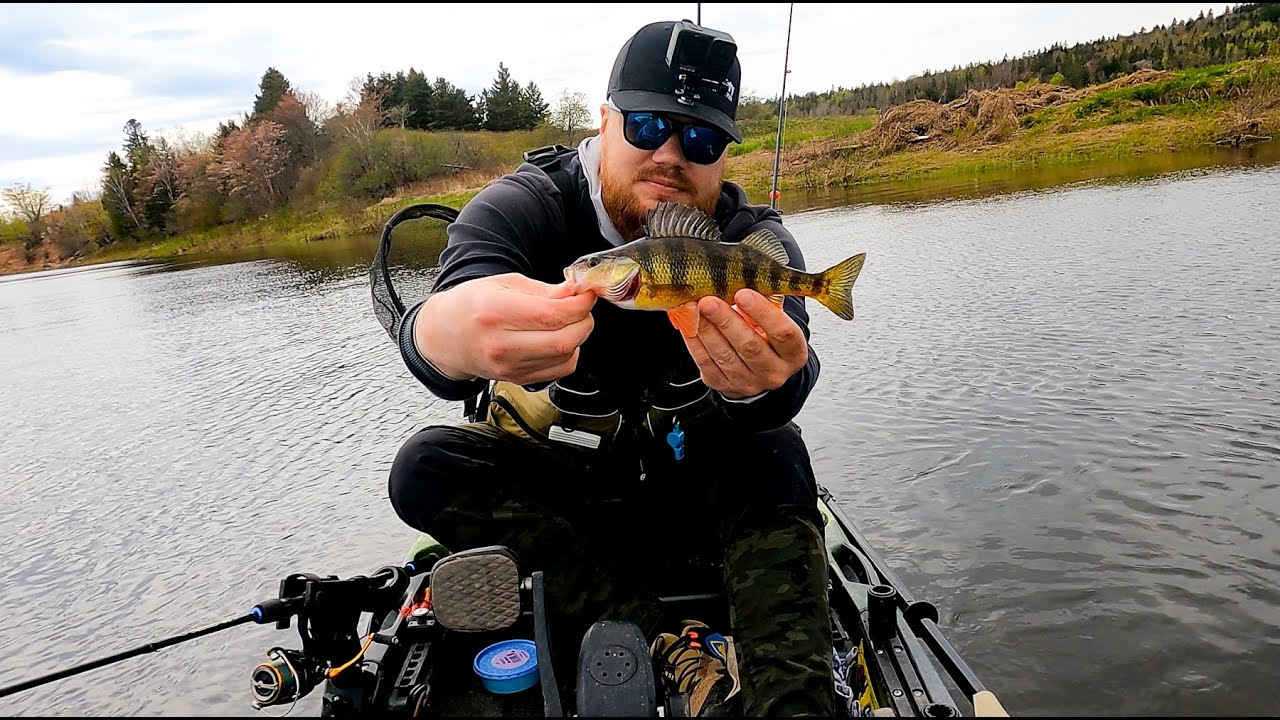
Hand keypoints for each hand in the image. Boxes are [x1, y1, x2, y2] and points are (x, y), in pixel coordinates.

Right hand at [415, 273, 596, 385]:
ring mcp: (510, 367)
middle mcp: (501, 344)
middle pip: (564, 340)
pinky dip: (569, 353)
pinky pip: (559, 370)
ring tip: (568, 321)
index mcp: (495, 312)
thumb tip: (576, 291)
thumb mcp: (504, 283)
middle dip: (584, 321)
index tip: (586, 293)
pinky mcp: (518, 379)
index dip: (579, 304)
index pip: (552, 315)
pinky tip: (558, 339)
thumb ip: (544, 290)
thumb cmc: (470, 306)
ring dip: (578, 336)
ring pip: (566, 357)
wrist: (445, 337)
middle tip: (582, 307)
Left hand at [676, 289, 807, 399]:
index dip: (763, 313)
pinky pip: (706, 364)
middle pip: (750, 346)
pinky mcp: (725, 387)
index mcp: (793, 353)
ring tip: (694, 308)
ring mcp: (749, 383)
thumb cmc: (766, 335)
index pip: (783, 333)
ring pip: (725, 356)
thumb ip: (765, 304)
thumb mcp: (775, 320)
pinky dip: (695, 342)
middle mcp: (774, 372)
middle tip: (709, 300)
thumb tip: (741, 280)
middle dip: (726, 321)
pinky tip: (690, 324)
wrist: (759, 369)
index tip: (743, 293)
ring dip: (706, 329)